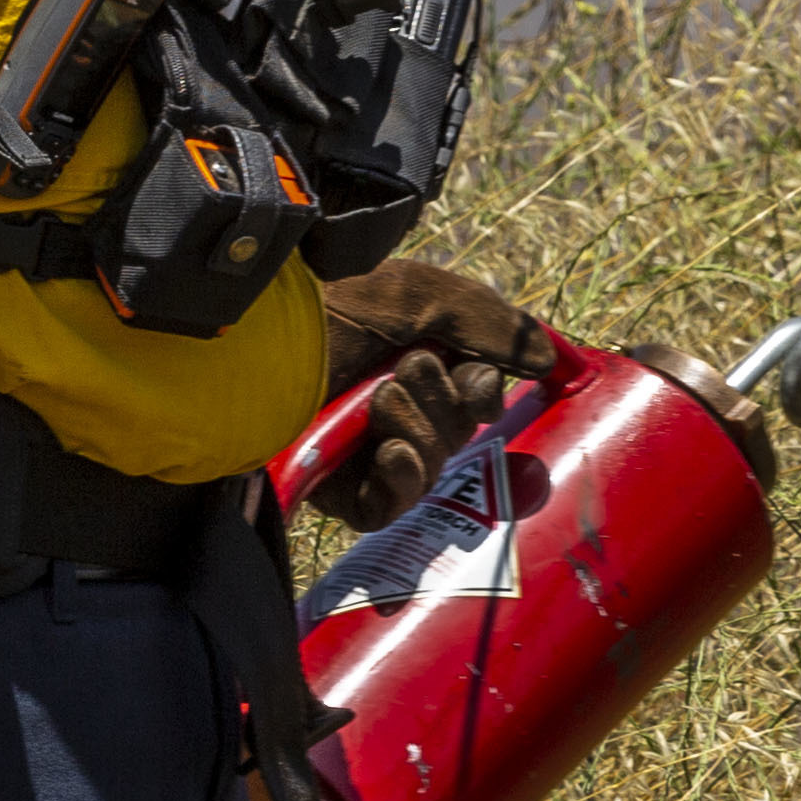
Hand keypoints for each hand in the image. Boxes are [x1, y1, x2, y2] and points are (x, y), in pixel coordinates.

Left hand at [312, 260, 552, 533]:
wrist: (252, 342)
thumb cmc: (326, 307)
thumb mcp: (413, 294)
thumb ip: (485, 321)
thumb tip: (547, 357)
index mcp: (412, 359)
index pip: (477, 396)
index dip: (486, 394)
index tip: (479, 382)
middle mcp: (391, 405)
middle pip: (460, 432)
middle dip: (447, 403)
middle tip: (409, 370)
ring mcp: (363, 451)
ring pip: (433, 466)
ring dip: (420, 429)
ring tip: (379, 400)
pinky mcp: (337, 490)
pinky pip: (393, 506)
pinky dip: (404, 480)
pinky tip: (390, 452)